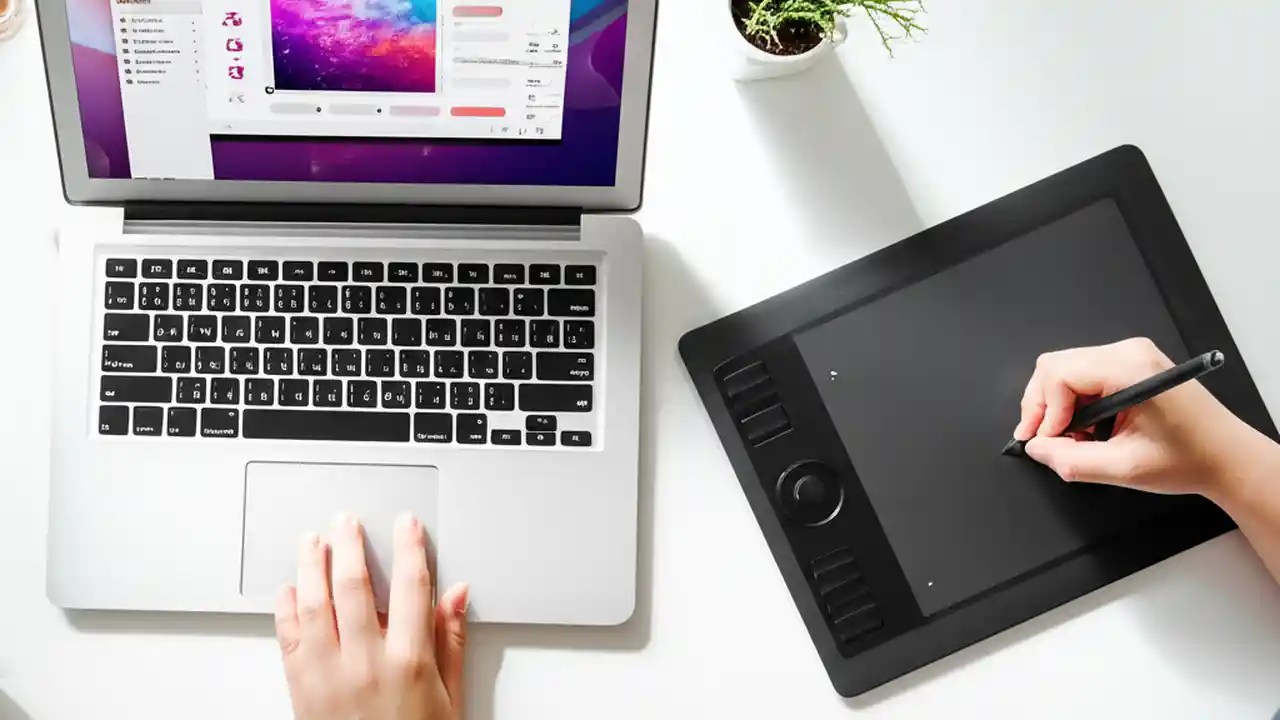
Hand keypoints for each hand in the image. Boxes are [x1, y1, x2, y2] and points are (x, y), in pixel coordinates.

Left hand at [274, 513, 468, 719]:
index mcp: (409, 662)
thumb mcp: (451, 698)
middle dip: (351, 545)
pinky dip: (285, 608)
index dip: (410, 548)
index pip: (411, 587)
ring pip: (315, 604)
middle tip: (348, 520)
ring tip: (313, 541)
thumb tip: (456, 596)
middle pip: (356, 586)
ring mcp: (328, 676)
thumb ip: (452, 641)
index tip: (407, 524)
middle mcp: (365, 664)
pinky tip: (289, 589)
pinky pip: (288, 638)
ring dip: (312, 566)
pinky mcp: (301, 689)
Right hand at [1013, 337, 1271, 496]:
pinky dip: (1072, 403)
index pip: (1059, 374)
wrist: (1225, 455)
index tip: (1045, 441)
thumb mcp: (1123, 469)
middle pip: (1055, 366)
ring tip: (1072, 439)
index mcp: (1131, 369)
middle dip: (1043, 407)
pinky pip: (1081, 374)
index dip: (1043, 411)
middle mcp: (1129, 352)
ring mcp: (1129, 354)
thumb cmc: (1189, 458)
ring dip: (1057, 407)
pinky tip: (1086, 429)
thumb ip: (1071, 461)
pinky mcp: (1129, 363)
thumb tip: (1036, 449)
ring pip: (1063, 369)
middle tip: (1046, 441)